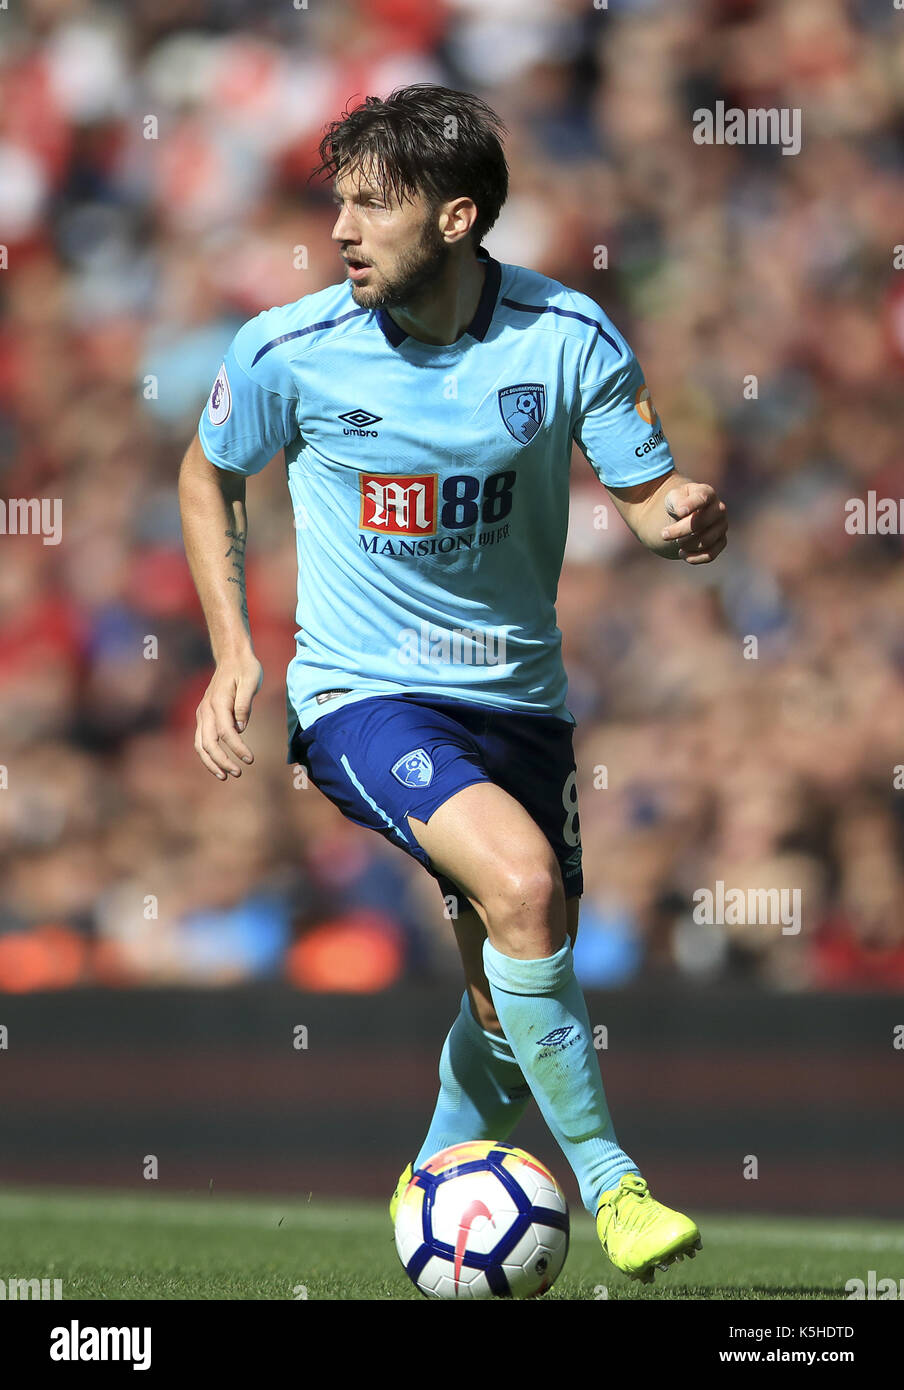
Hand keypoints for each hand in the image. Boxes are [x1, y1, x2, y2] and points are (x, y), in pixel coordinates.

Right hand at [194, 652, 262, 778]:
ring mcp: (203, 713)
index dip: (237, 748)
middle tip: (238, 773)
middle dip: (222, 761)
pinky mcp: (204, 716)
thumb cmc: (245, 668)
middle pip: (208, 743)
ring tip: (225, 776)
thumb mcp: (251, 681)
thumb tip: (240, 728)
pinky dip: (207, 754)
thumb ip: (245, 704)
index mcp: (218, 702)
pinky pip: (201, 739)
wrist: (232, 657)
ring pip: (200, 744)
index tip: (250, 760)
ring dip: (211, 762)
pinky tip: (219, 764)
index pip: (226, 732)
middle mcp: (206, 709)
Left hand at [660, 482, 727, 563]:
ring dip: (686, 544)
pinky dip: (694, 558)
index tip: (678, 513)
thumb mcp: (673, 497)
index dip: (690, 505)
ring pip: (705, 541)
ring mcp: (722, 526)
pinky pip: (710, 555)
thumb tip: (682, 512)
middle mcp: (719, 509)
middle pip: (701, 523)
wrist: (685, 515)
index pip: (701, 498)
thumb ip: (677, 500)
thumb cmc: (678, 503)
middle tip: (664, 534)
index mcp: (707, 493)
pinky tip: (682, 553)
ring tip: (676, 542)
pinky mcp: (721, 541)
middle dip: (679, 531)